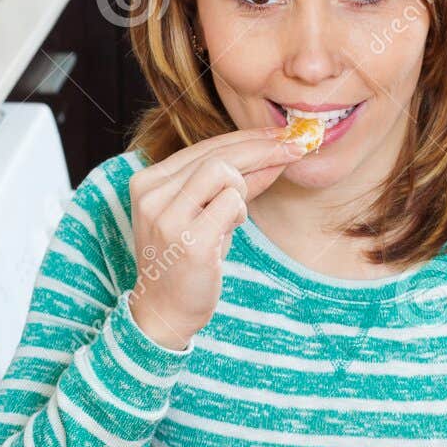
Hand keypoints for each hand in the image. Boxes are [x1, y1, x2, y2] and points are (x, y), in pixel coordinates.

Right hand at [127, 128, 305, 350]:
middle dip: (264, 147)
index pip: (205, 147)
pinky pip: (232, 203)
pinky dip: (238, 214)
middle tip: (298, 144)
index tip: (281, 135)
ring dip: (241, 191)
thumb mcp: (203, 213)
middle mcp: (152, 194)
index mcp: (148, 181)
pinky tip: (226, 231)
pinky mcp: (190, 241)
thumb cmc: (186, 261)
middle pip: (218, 153)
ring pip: (225, 172)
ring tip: (229, 219)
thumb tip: (274, 152)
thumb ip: (232, 183)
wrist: (164, 310)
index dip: (248, 138)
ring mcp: (168, 217)